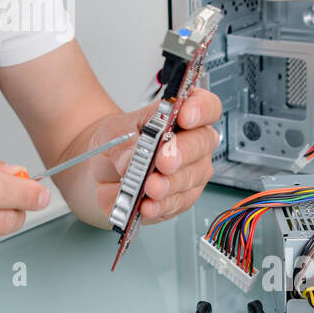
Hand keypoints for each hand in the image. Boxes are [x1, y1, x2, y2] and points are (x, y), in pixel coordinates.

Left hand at [88, 88, 221, 223]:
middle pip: (203, 143)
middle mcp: (193, 143)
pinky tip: (148, 204)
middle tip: (163, 160)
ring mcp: (191, 172)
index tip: (184, 117)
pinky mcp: (181, 199)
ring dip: (170, 183)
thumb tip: (133, 157)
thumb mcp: (114, 131)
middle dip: (182, 152)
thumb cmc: (120, 142)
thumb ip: (124, 141)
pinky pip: (178, 203)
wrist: (107, 170)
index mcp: (181, 116)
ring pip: (192, 177)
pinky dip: (162, 205)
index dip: (201, 110)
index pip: (207, 107)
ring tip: (150, 186)